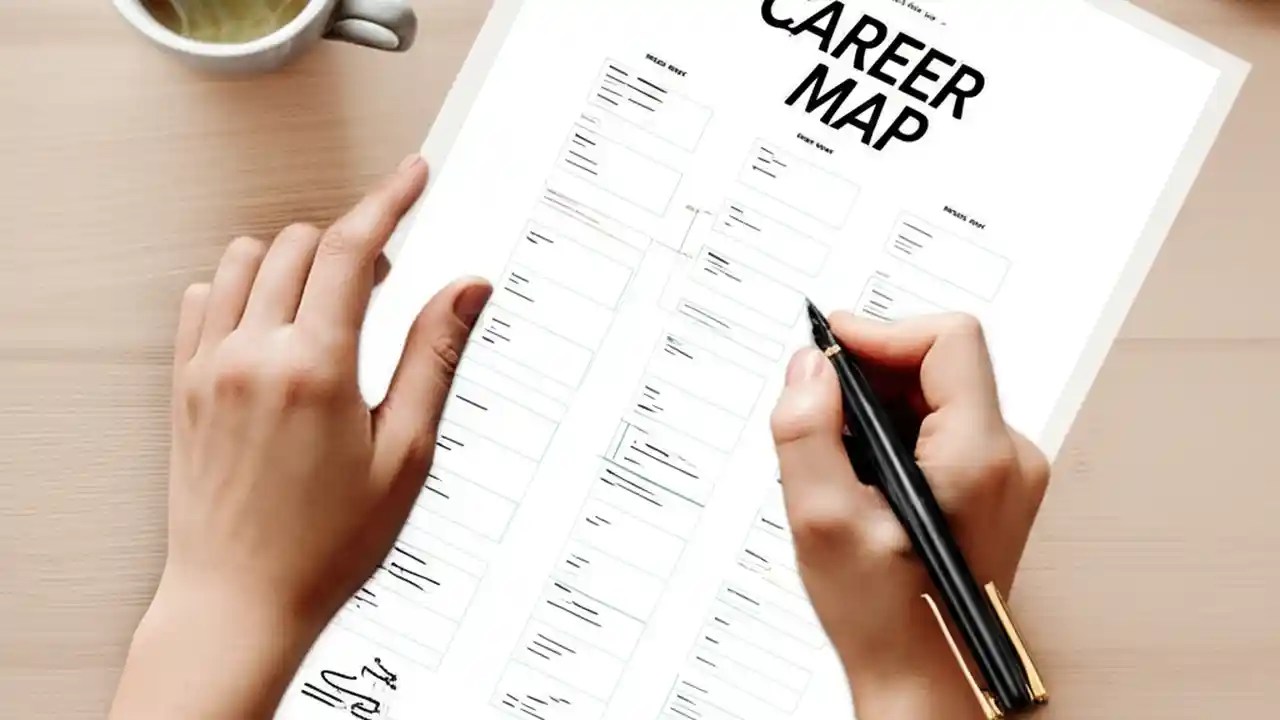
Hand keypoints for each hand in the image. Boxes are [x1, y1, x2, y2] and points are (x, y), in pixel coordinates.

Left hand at [111, 156, 491, 719]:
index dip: (389, 202)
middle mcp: (253, 354)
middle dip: (351, 241)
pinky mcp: (183, 386)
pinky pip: (202, 298)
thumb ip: (433, 359)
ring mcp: (209, 367)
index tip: (413, 178)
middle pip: (301, 244)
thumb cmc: (327, 544)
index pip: (352, 251)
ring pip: (244, 259)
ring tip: (328, 301)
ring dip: (292, 259)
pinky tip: (270, 322)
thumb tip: (465, 290)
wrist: (238, 599)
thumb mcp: (404, 454)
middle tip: (386, 275)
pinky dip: (238, 287)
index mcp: (315, 368)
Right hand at [770, 312, 1049, 719]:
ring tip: (838, 450)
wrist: (925, 677)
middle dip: (872, 372)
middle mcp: (1009, 457)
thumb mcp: (821, 520)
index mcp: (978, 458)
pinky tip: (864, 472)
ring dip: (881, 403)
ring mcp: (1007, 473)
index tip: (831, 344)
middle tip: (820, 406)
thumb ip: (807, 432)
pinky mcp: (994, 484)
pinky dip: (898, 428)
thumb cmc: (884, 616)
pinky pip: (944, 423)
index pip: (949, 341)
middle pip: (942, 362)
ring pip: (940, 392)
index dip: (882, 331)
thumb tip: (808, 368)